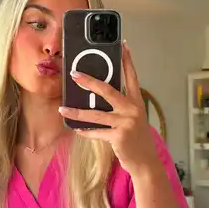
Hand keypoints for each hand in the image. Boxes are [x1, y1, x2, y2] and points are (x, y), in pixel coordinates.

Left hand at [59, 43, 158, 174]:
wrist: (146, 162)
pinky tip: (75, 128)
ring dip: (77, 111)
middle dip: (89, 81)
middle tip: (74, 74)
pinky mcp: (119, 136)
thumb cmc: (137, 139)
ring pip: (96, 114)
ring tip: (62, 108)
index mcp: (136, 102)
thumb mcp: (133, 118)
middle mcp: (132, 109)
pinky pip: (96, 132)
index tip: (122, 45)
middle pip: (108, 90)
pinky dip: (85, 131)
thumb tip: (98, 96)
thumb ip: (120, 106)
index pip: (131, 76)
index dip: (127, 60)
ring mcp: (126, 123)